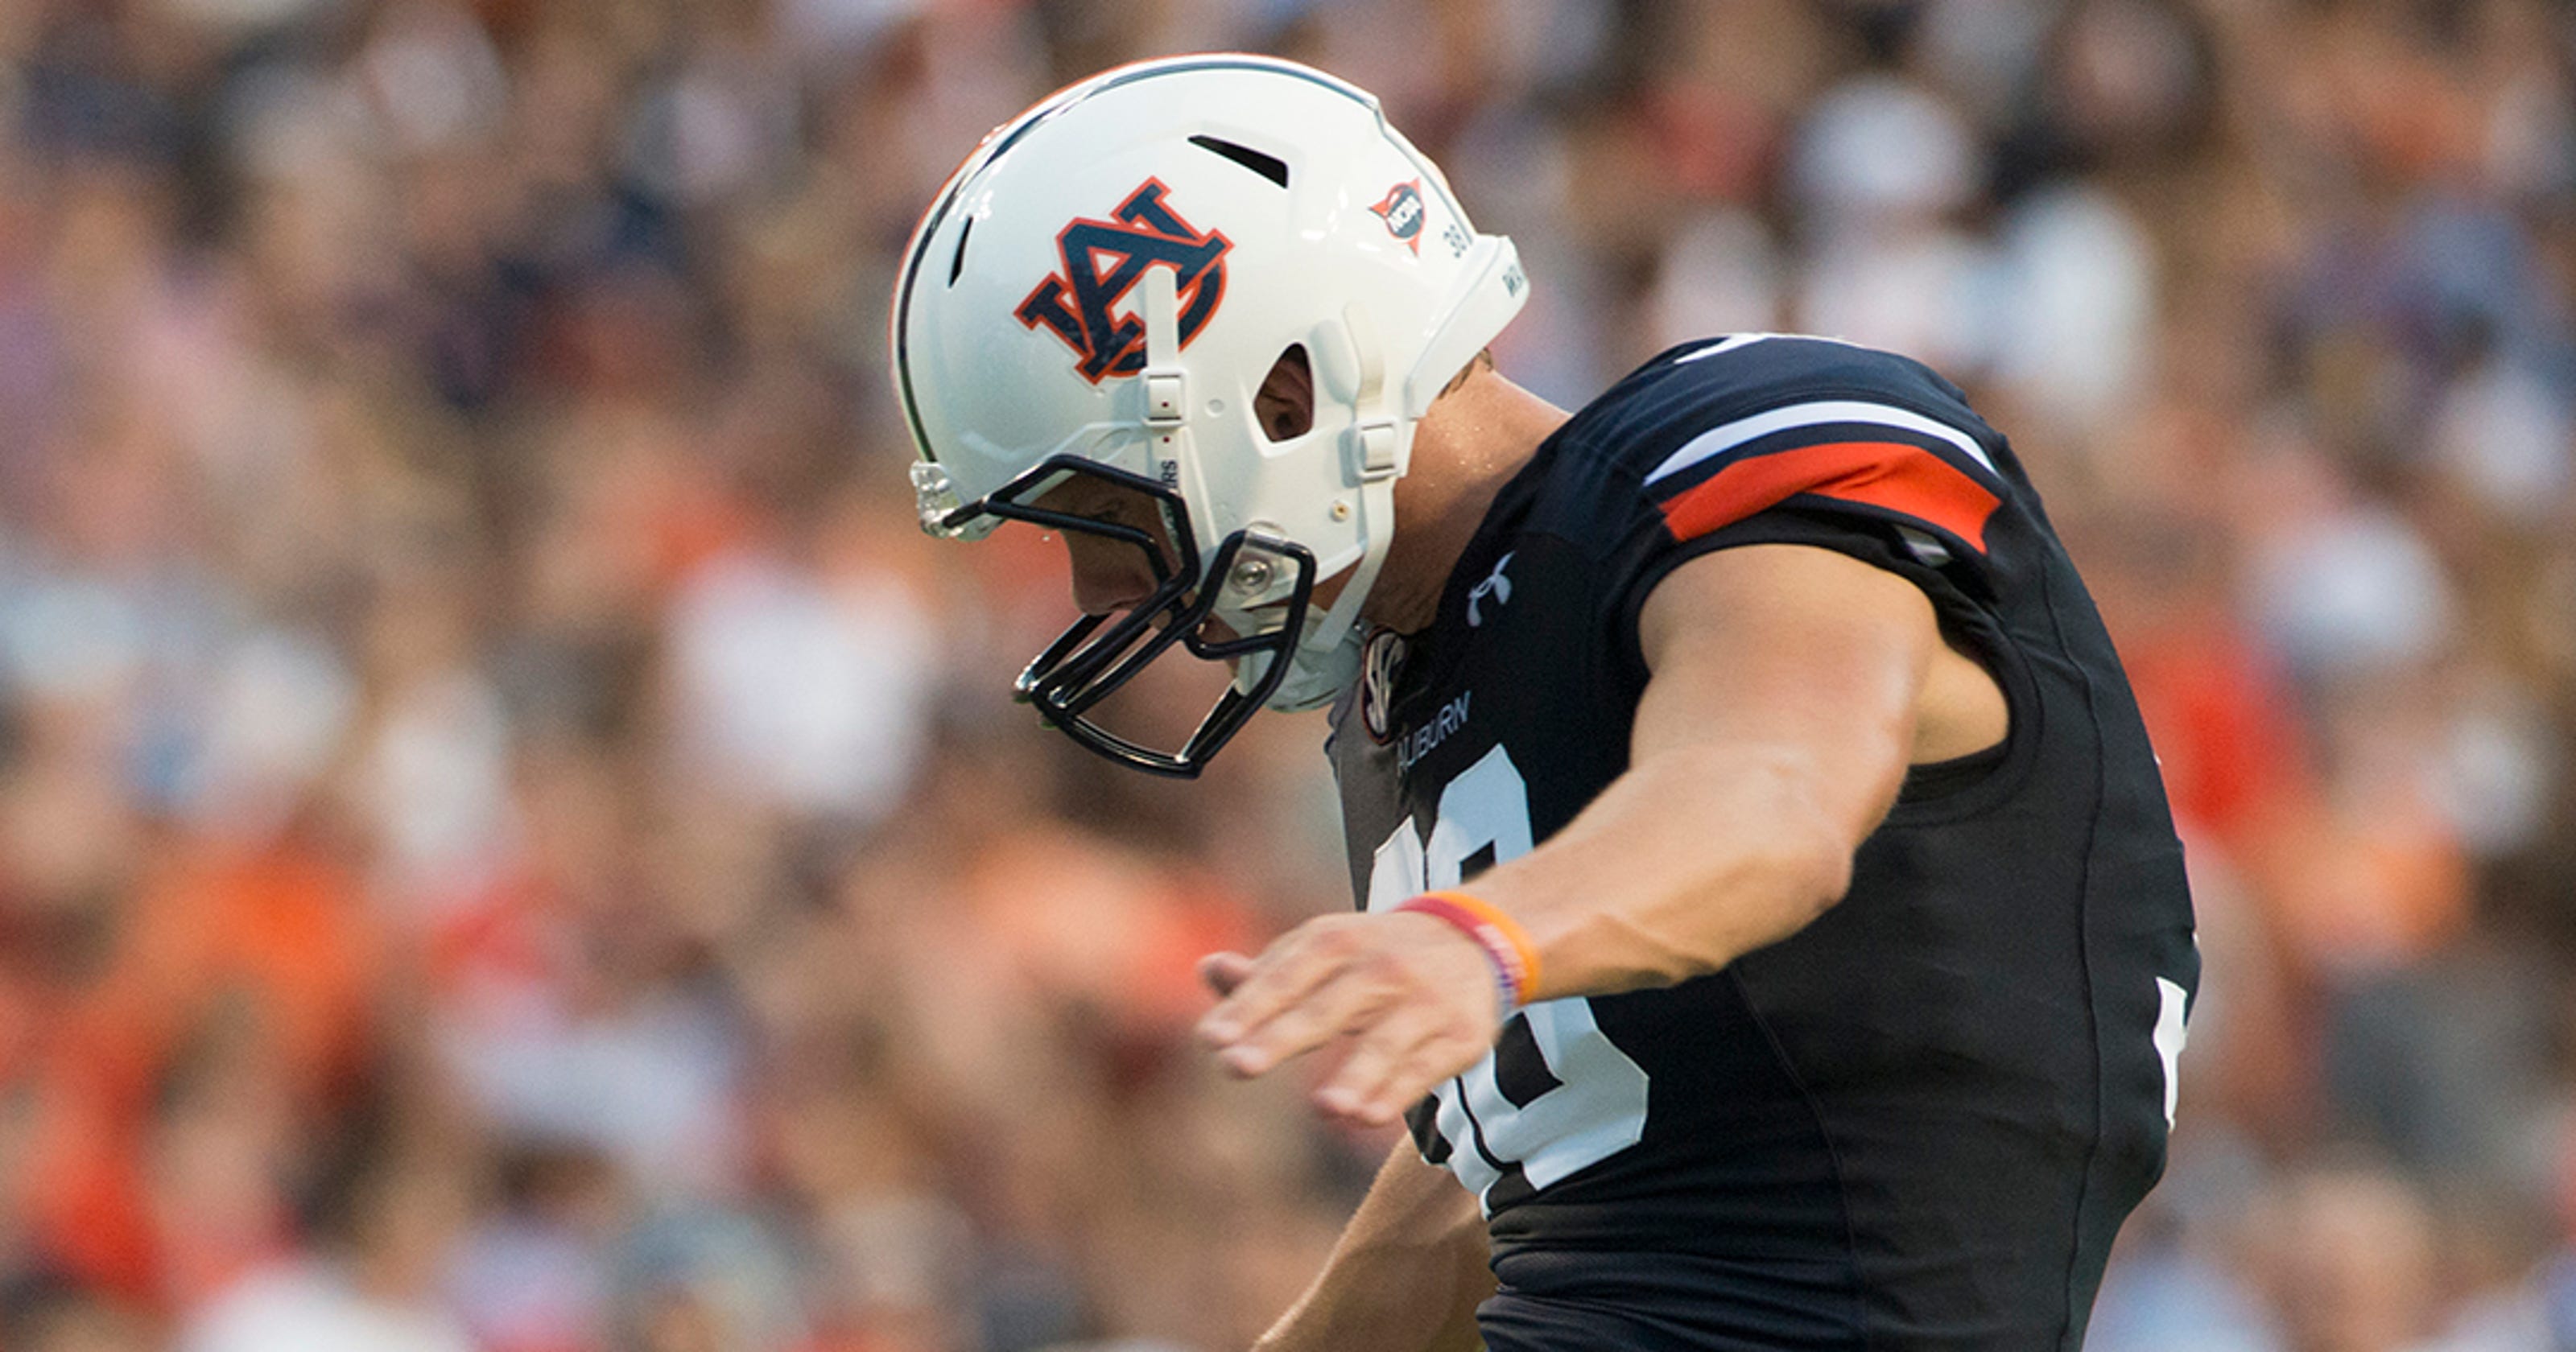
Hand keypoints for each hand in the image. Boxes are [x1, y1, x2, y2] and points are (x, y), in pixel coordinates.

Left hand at [1195, 912, 1504, 1128]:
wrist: (1477, 937)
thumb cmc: (1375, 955)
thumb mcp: (1325, 951)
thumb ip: (1267, 972)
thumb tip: (1208, 969)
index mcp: (1337, 942)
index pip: (1286, 975)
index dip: (1249, 1006)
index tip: (1211, 1039)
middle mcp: (1381, 967)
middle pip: (1326, 1006)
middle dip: (1281, 1035)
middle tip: (1235, 1065)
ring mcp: (1424, 1002)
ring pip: (1385, 1040)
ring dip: (1356, 1074)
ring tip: (1324, 1107)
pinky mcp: (1459, 1035)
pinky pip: (1426, 1067)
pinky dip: (1398, 1091)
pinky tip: (1367, 1117)